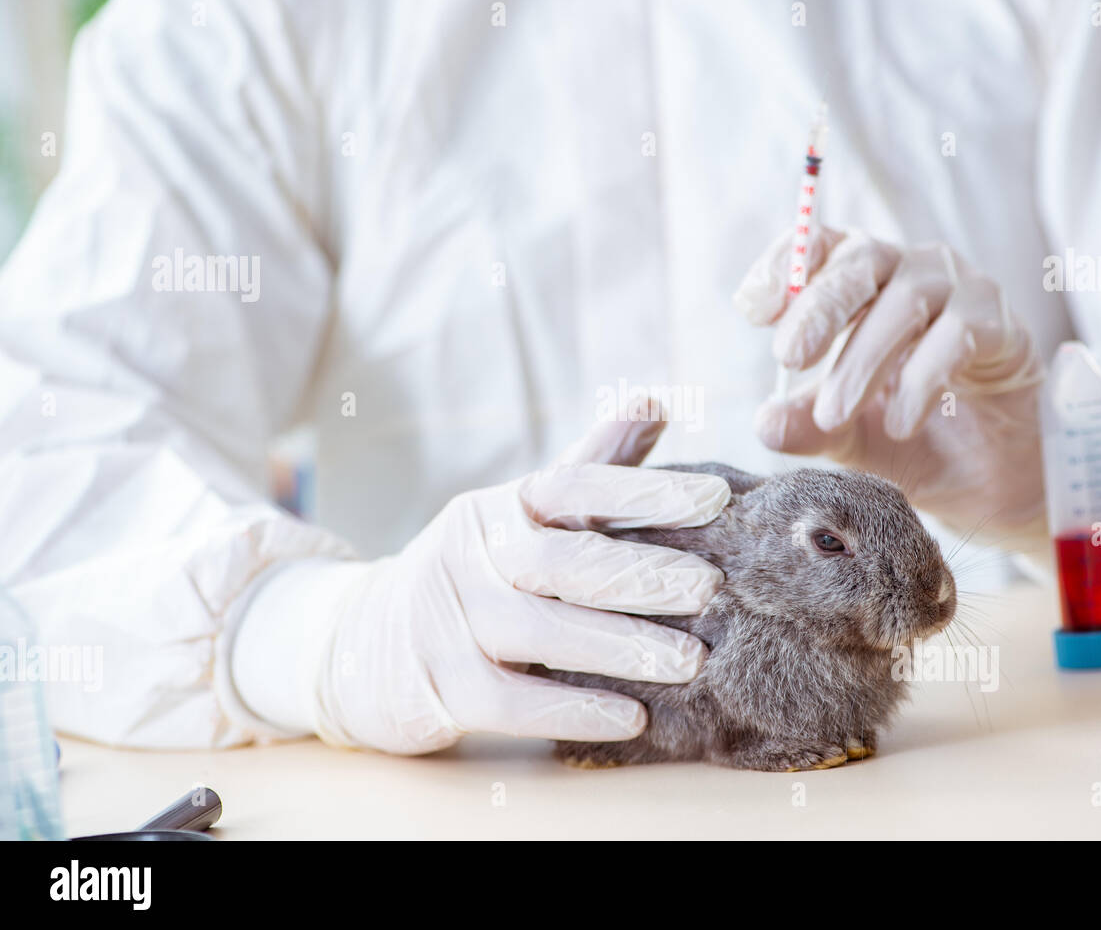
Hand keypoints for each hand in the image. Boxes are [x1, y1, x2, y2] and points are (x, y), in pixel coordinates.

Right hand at [310, 420, 728, 753]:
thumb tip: (655, 400)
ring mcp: (448, 619)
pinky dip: (572, 708)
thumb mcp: (525, 517)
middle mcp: (470, 552)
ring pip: (538, 629)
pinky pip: (509, 700)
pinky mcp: (438, 686)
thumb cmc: (478, 575)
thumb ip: (592, 468)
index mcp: (502, 506)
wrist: (365, 642)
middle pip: (559, 559)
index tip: (717, 500)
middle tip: (710, 587)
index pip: (575, 486)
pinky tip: (631, 717)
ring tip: (690, 661)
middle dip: (640, 573)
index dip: (645, 491)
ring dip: (618, 645)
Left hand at [734, 225, 1044, 532]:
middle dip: (819, 307)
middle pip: (861, 261)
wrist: (985, 477)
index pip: (819, 246)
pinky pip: (958, 335)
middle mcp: (909, 271)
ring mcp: (960, 291)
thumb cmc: (908, 434)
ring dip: (864, 358)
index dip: (784, 266)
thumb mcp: (844, 435)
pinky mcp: (1001, 324)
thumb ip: (805, 425)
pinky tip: (899, 423)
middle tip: (788, 358)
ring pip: (907, 299)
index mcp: (861, 282)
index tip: (753, 310)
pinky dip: (922, 380)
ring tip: (835, 415)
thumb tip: (764, 424)